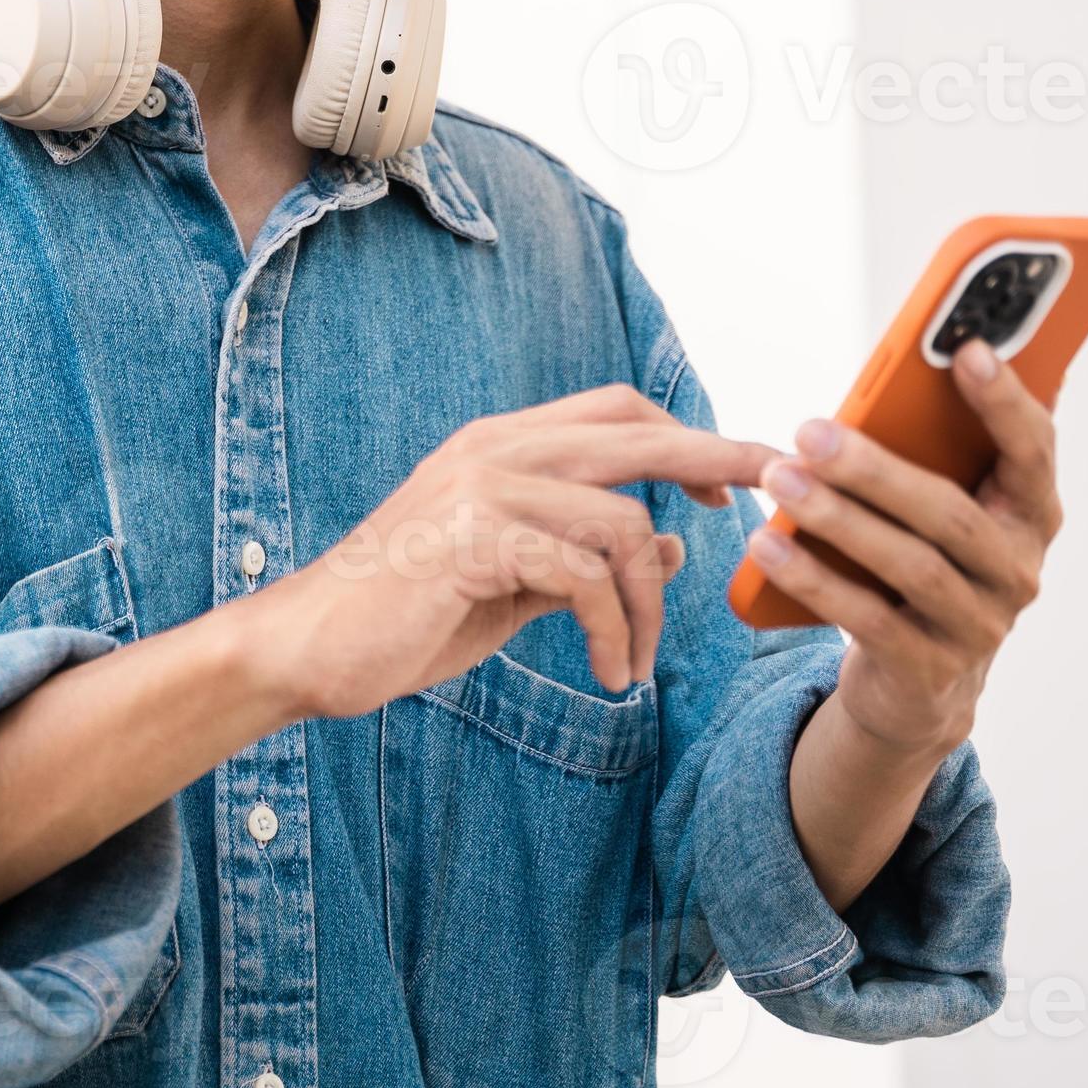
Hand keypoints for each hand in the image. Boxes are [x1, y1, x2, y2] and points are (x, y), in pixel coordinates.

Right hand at [237, 383, 773, 719]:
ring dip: (650, 608)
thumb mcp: (515, 585)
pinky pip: (586, 574)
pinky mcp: (474, 538)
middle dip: (719, 460)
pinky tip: (611, 676)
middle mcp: (495, 449)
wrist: (309, 647)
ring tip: (634, 665)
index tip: (729, 489)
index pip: (617, 410)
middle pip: (637, 433)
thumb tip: (671, 552)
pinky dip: (616, 631)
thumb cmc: (407, 616)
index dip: (685, 437)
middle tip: (777, 494)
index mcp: (501, 446)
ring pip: (623, 522)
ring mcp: (482, 487)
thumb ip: (585, 559)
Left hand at [743, 339, 1058, 760]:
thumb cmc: (925, 561)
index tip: (967, 349)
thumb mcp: (938, 508)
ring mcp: (978, 625)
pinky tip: (771, 546)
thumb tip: (898, 379)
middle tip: (811, 431)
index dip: (1005, 402)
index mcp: (1030, 515)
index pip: (1033, 452)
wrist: (920, 681)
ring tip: (781, 481)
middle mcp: (1016, 570)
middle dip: (877, 469)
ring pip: (910, 565)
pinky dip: (814, 579)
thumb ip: (933, 452)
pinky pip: (868, 618)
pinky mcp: (929, 668)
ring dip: (838, 519)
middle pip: (951, 513)